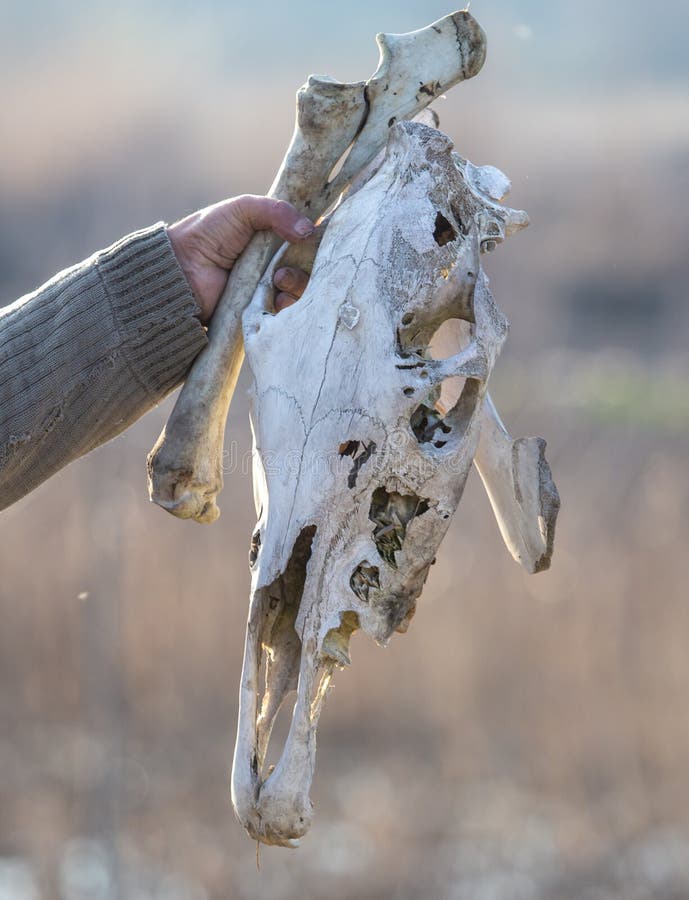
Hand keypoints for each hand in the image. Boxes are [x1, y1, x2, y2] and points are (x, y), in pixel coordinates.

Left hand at [168, 195, 313, 323]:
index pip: (307, 240)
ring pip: (302, 289)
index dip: (317, 240)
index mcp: (273, 237)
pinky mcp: (261, 310)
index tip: (316, 239)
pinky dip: (288, 304)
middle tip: (287, 266)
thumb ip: (277, 211)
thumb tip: (309, 230)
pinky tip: (276, 298)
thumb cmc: (208, 233)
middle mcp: (275, 262)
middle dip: (309, 266)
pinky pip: (286, 312)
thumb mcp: (243, 209)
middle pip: (310, 267)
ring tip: (278, 280)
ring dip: (298, 285)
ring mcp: (269, 287)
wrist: (181, 269)